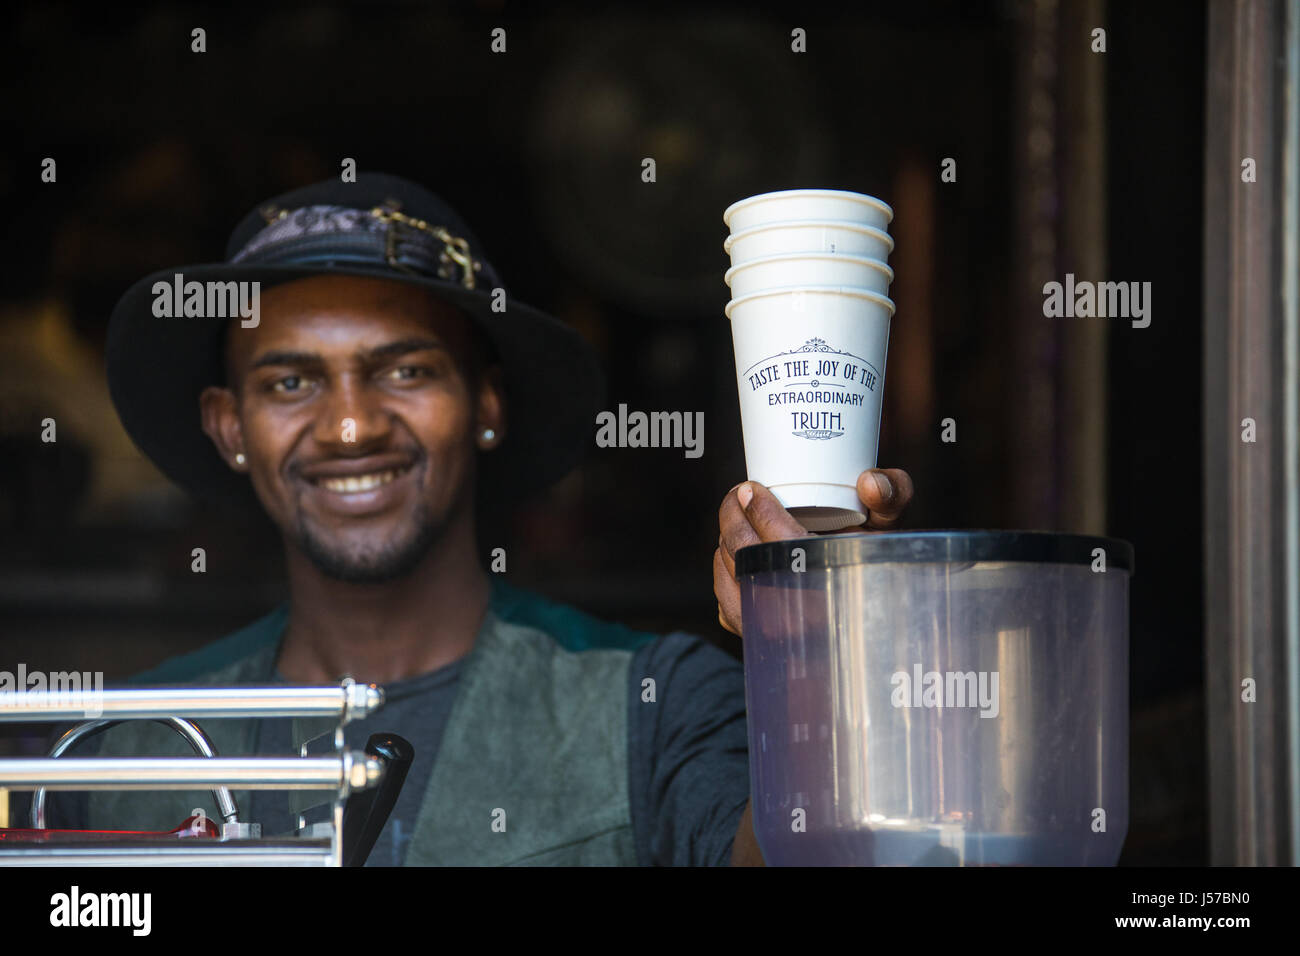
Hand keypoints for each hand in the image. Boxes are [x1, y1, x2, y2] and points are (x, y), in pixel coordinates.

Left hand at [713, 468, 913, 636]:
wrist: (866, 623)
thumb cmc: (873, 565)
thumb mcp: (891, 530)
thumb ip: (893, 494)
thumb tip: (868, 483)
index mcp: (832, 585)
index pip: (783, 544)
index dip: (761, 511)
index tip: (752, 487)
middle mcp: (797, 617)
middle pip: (746, 554)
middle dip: (733, 516)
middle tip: (739, 493)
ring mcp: (769, 629)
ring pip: (728, 572)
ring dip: (727, 537)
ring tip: (736, 513)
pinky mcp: (752, 635)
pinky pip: (724, 594)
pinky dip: (722, 566)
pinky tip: (732, 549)